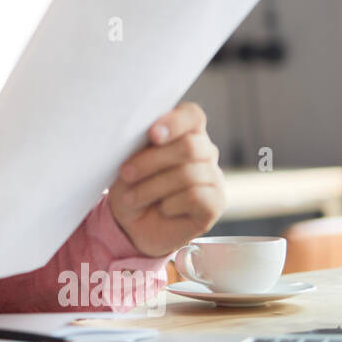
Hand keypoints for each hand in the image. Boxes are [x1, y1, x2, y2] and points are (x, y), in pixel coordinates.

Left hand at [108, 102, 225, 256]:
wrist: (132, 226)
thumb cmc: (131, 187)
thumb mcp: (127, 162)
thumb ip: (139, 144)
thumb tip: (146, 134)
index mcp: (184, 132)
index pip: (191, 115)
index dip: (174, 122)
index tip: (152, 135)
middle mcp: (205, 151)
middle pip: (188, 146)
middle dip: (151, 161)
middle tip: (126, 173)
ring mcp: (213, 177)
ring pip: (187, 174)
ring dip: (151, 187)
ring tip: (131, 198)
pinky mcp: (216, 203)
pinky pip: (194, 197)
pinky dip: (169, 204)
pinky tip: (162, 209)